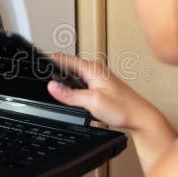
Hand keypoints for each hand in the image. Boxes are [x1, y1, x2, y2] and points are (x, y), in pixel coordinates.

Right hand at [48, 52, 169, 132]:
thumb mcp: (92, 101)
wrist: (140, 118)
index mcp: (92, 69)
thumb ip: (70, 94)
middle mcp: (95, 70)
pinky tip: (68, 94)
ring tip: (50, 81)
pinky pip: (79, 82)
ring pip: (73, 74)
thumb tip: (52, 87)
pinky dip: (70, 85)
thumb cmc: (124, 108)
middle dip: (53, 67)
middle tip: (38, 71)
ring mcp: (97, 78)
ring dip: (62, 77)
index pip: (64, 58)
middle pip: (67, 65)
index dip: (49, 58)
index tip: (36, 59)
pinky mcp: (99, 87)